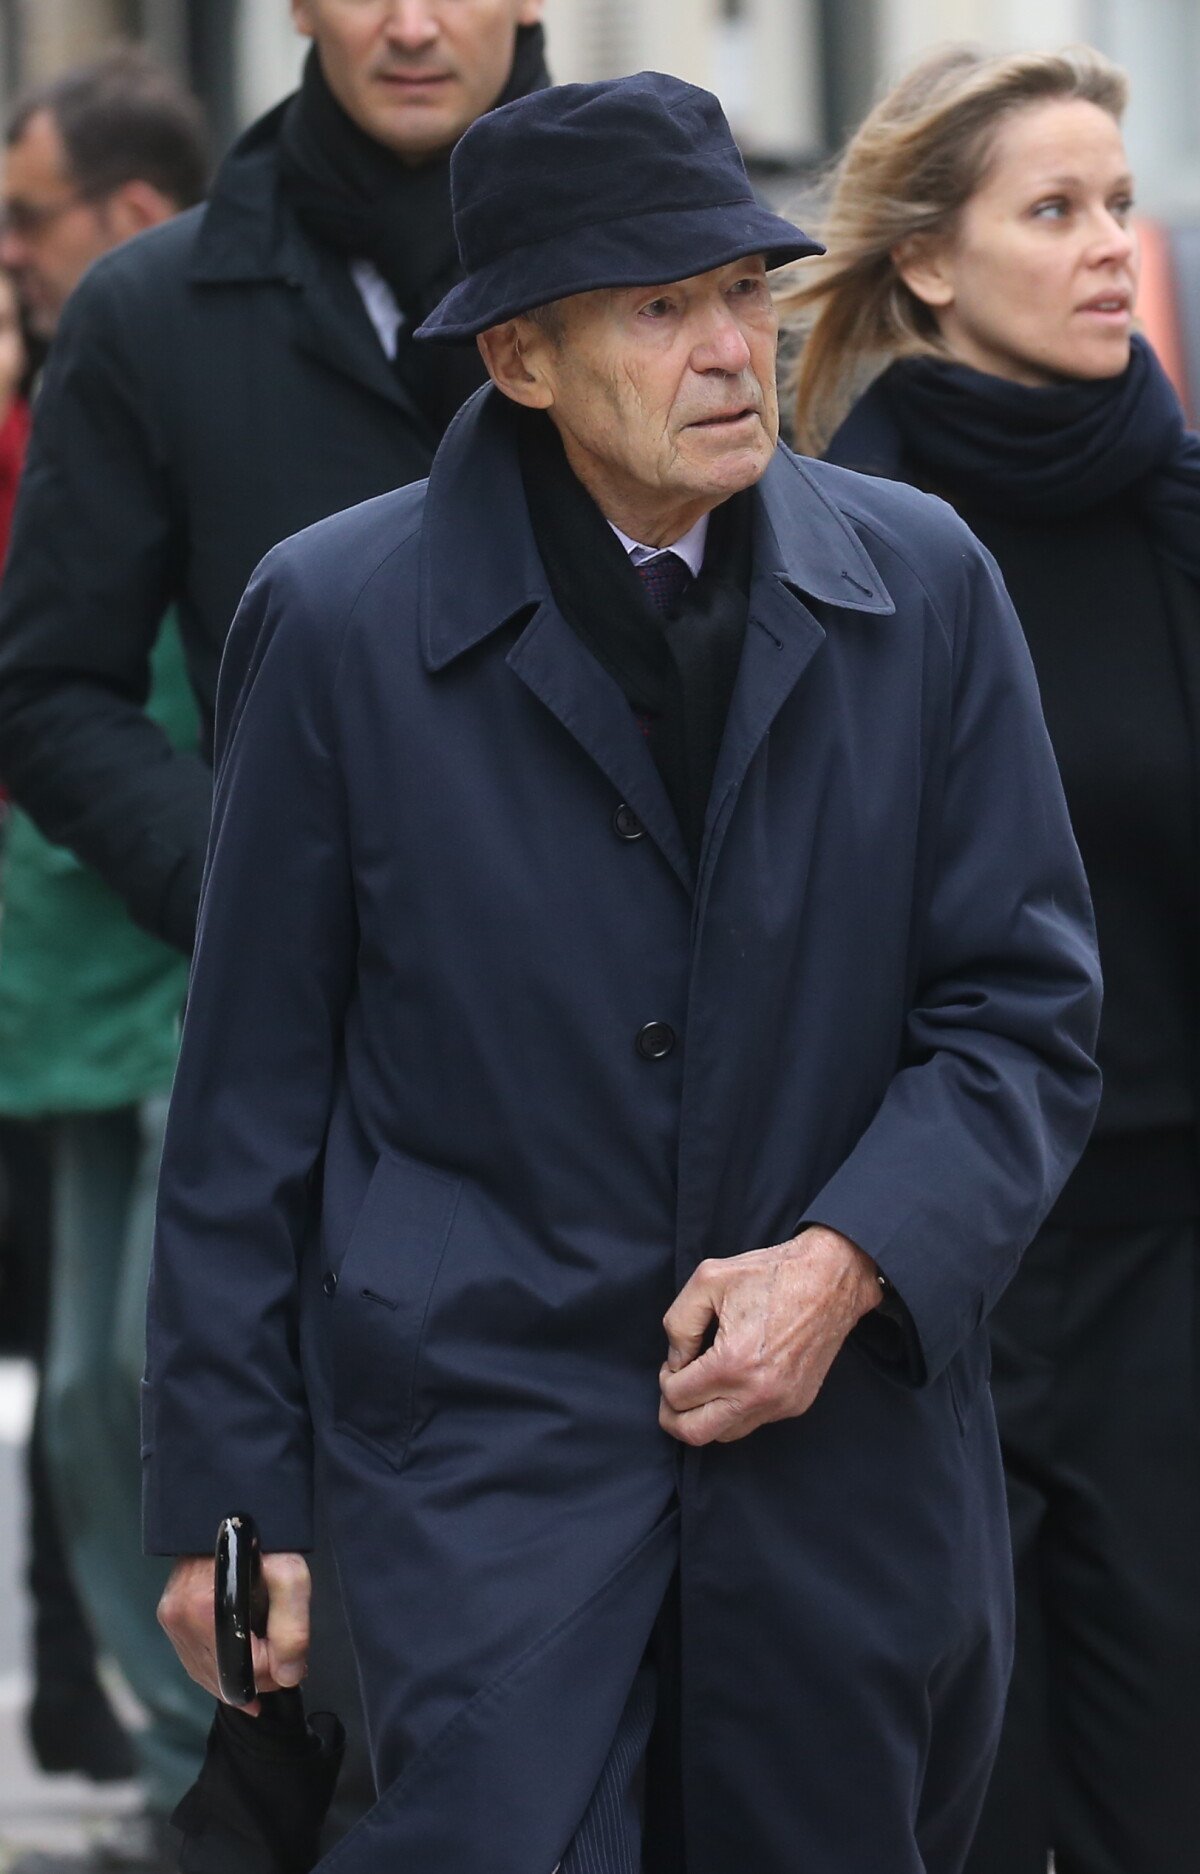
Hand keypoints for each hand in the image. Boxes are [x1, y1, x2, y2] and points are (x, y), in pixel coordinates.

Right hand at [158, 1550, 311, 1713]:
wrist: (235, 1511)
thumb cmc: (264, 1539)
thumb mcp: (291, 1576)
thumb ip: (293, 1630)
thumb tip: (287, 1677)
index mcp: (203, 1609)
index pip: (244, 1672)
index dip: (274, 1667)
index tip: (288, 1647)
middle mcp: (179, 1618)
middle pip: (224, 1677)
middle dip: (258, 1671)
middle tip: (279, 1642)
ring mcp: (171, 1619)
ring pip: (209, 1674)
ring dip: (240, 1669)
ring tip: (262, 1639)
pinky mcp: (170, 1617)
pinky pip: (197, 1660)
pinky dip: (222, 1662)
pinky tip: (241, 1644)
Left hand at [658, 1226, 880, 1446]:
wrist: (831, 1278)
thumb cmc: (770, 1274)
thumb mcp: (707, 1280)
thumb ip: (678, 1324)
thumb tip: (676, 1362)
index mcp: (733, 1363)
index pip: (677, 1398)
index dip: (666, 1379)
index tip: (675, 1362)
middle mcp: (758, 1393)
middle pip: (696, 1433)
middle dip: (674, 1415)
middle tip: (676, 1387)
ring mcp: (781, 1403)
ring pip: (725, 1433)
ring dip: (706, 1414)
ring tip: (705, 1381)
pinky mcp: (796, 1403)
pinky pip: (753, 1421)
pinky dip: (735, 1408)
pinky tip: (736, 1378)